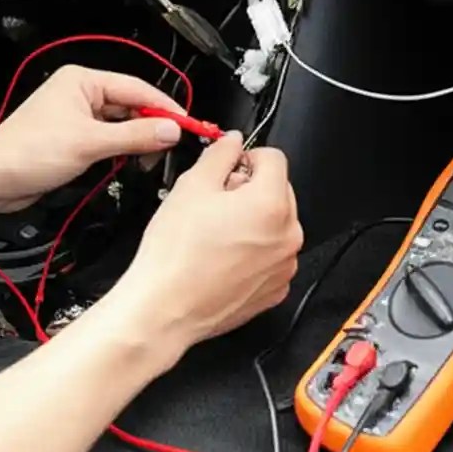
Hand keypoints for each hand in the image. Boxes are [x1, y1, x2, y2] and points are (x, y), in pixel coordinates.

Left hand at [0, 66, 185, 210]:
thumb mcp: (90, 144)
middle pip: (131, 106)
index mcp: (82, 81)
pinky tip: (131, 161)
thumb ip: (135, 136)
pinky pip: (109, 140)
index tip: (187, 124)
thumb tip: (170, 130)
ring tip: (152, 157)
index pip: (137, 88)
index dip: (165, 107)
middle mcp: (80, 94)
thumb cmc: (24, 153)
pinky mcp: (74, 139)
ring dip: (137, 141)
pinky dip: (122, 150)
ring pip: (121, 125)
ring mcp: (77, 117)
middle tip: (172, 145)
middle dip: (152, 126)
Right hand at [107, 132, 303, 351]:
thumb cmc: (176, 254)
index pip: (274, 158)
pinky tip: (221, 258)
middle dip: (249, 190)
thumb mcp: (191, 186)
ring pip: (274, 226)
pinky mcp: (274, 290)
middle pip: (278, 191)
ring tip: (214, 235)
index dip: (246, 157)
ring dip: (252, 222)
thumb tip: (231, 142)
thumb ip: (219, 154)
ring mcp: (284, 266)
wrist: (165, 308)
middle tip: (214, 204)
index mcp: (272, 204)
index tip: (229, 168)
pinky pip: (270, 257)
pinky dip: (252, 253)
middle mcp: (287, 235)